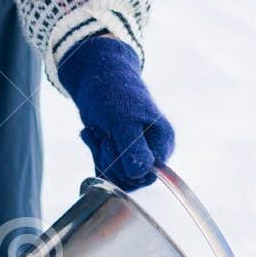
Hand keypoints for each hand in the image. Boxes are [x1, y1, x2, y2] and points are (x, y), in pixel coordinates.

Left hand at [57, 35, 174, 191]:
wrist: (96, 78)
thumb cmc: (114, 94)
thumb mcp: (123, 121)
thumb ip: (133, 149)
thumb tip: (140, 174)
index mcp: (163, 141)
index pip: (148, 174)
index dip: (126, 165)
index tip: (112, 141)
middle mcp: (153, 150)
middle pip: (132, 179)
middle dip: (111, 160)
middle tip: (103, 136)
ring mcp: (136, 153)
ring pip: (118, 177)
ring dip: (100, 156)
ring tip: (97, 133)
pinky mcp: (120, 154)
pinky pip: (107, 170)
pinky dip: (95, 154)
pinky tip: (92, 135)